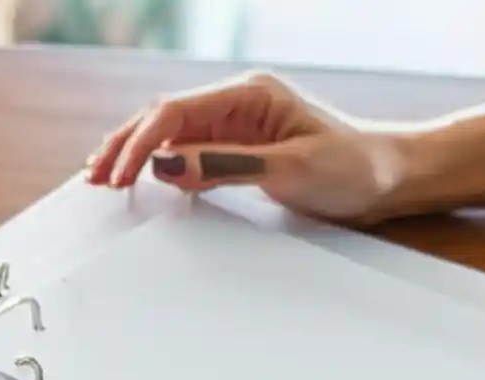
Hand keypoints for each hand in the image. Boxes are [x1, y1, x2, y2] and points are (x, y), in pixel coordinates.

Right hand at [84, 72, 409, 224]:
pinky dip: (158, 167)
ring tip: (101, 176)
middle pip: (162, 118)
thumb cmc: (352, 166)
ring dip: (135, 155)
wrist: (390, 177)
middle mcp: (236, 105)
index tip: (120, 174)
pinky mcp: (237, 150)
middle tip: (95, 176)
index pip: (175, 111)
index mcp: (248, 95)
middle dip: (125, 145)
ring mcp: (234, 127)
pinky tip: (138, 179)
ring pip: (169, 136)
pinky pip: (187, 154)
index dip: (141, 142)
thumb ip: (226, 165)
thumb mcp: (290, 168)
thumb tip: (167, 164)